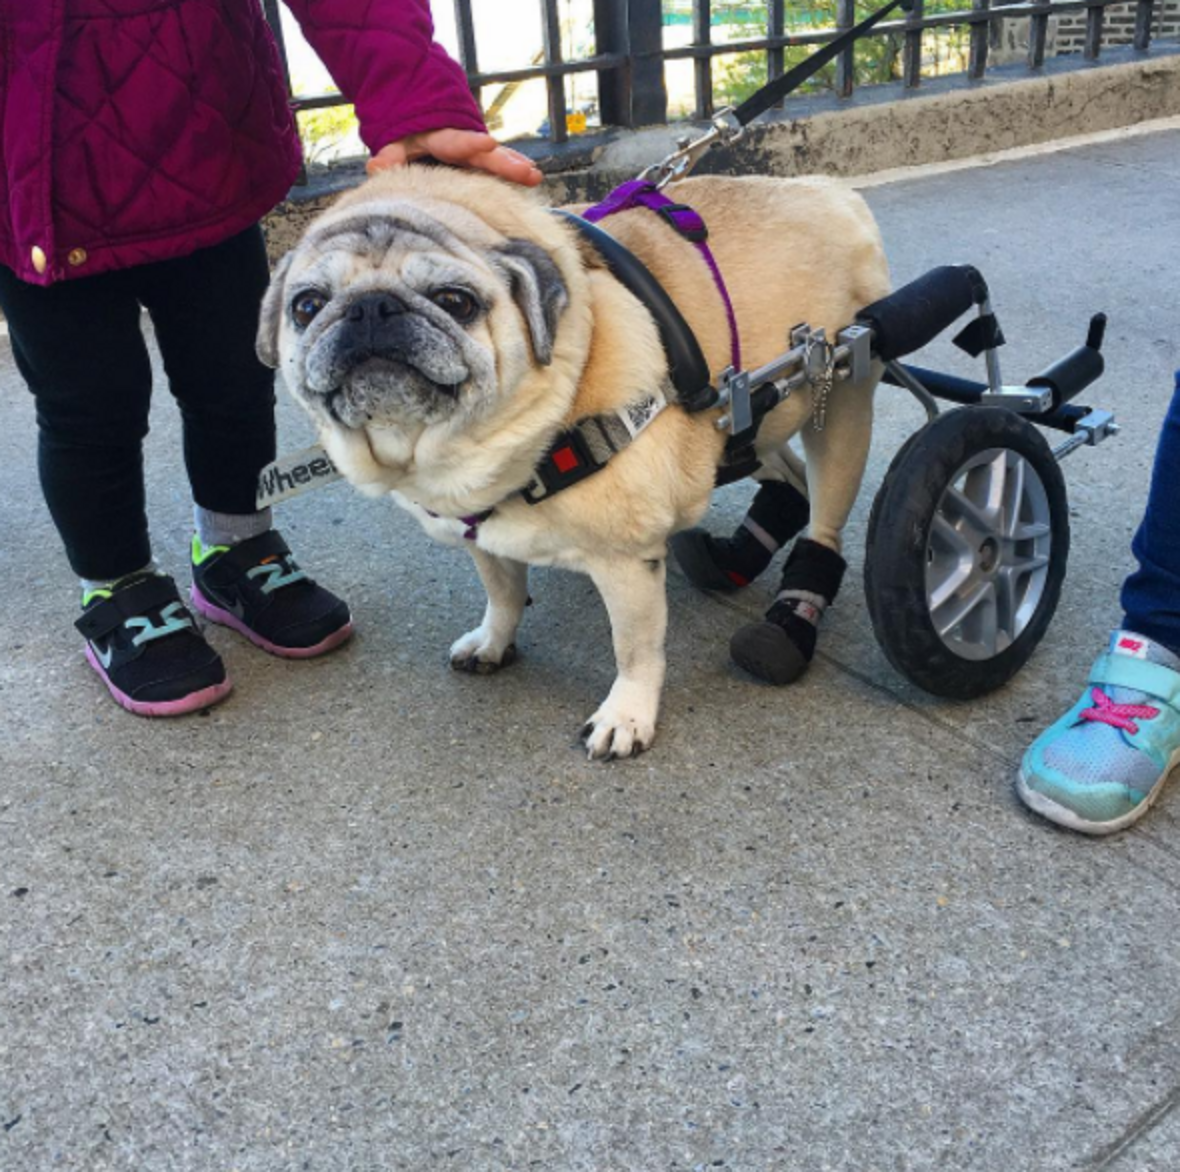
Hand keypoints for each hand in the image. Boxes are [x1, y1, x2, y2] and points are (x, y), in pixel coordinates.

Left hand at [367, 128, 542, 186]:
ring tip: (534, 176)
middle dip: (507, 163)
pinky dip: (513, 170)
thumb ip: (390, 155)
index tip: (490, 143)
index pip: (459, 141)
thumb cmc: (408, 132)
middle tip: (528, 173)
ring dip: (516, 167)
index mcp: (443, 137)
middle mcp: (464, 144)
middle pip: (487, 155)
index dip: (473, 143)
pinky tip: (531, 176)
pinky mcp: (480, 161)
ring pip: (498, 159)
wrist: (421, 115)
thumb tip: (376, 168)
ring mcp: (475, 152)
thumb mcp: (396, 140)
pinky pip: (497, 165)